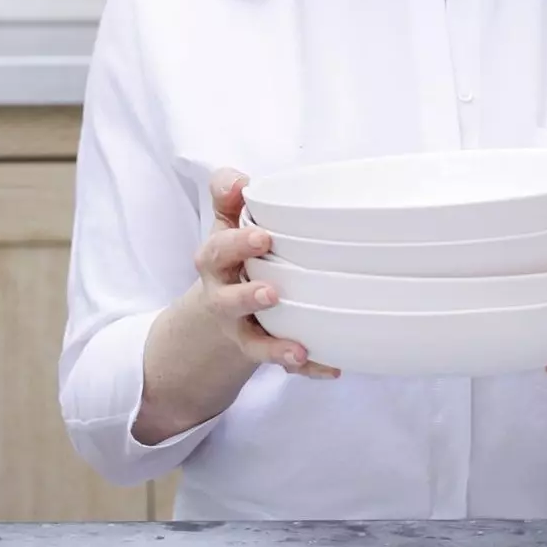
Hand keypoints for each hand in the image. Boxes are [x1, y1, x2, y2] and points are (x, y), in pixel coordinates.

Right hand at [197, 167, 340, 378]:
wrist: (218, 311)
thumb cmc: (233, 254)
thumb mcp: (226, 222)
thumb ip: (228, 195)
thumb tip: (237, 180)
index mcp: (216, 262)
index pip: (218, 251)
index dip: (237, 245)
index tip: (263, 237)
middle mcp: (223, 298)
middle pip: (227, 301)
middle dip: (248, 297)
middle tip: (272, 291)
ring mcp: (242, 328)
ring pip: (252, 342)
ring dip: (273, 346)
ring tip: (297, 348)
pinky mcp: (263, 349)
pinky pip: (282, 363)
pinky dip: (305, 367)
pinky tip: (330, 366)